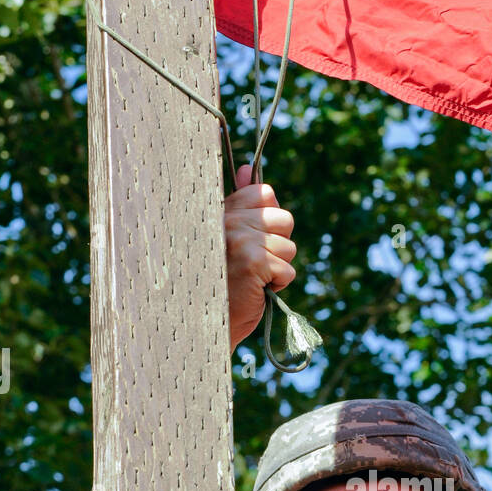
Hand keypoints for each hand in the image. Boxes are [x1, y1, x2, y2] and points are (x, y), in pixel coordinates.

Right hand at [224, 165, 296, 350]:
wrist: (202, 322)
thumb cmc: (217, 280)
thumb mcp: (229, 237)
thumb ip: (241, 203)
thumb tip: (248, 168)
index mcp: (221, 210)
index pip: (264, 193)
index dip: (268, 222)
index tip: (251, 242)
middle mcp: (228, 220)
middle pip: (284, 219)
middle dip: (277, 247)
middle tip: (252, 264)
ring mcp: (240, 239)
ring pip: (288, 247)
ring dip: (276, 269)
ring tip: (251, 278)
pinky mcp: (253, 262)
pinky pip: (287, 270)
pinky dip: (278, 285)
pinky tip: (255, 290)